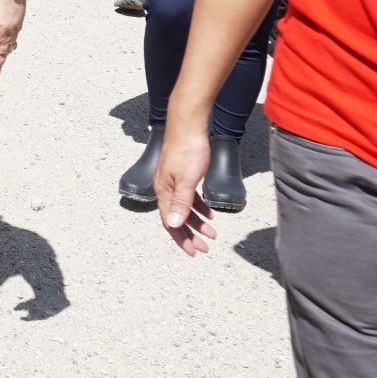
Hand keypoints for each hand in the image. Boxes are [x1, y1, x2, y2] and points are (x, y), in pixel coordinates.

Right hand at [154, 126, 216, 255]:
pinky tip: (209, 213)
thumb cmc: (188, 150)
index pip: (171, 222)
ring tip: (212, 233)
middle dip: (190, 235)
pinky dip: (198, 208)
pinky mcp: (181, 175)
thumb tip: (174, 224)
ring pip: (184, 209)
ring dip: (197, 222)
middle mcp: (165, 189)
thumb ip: (181, 203)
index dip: (182, 239)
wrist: (188, 125)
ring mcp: (173, 182)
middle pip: (176, 218)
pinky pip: (189, 197)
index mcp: (164, 192)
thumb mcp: (187, 179)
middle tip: (205, 248)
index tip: (194, 252)